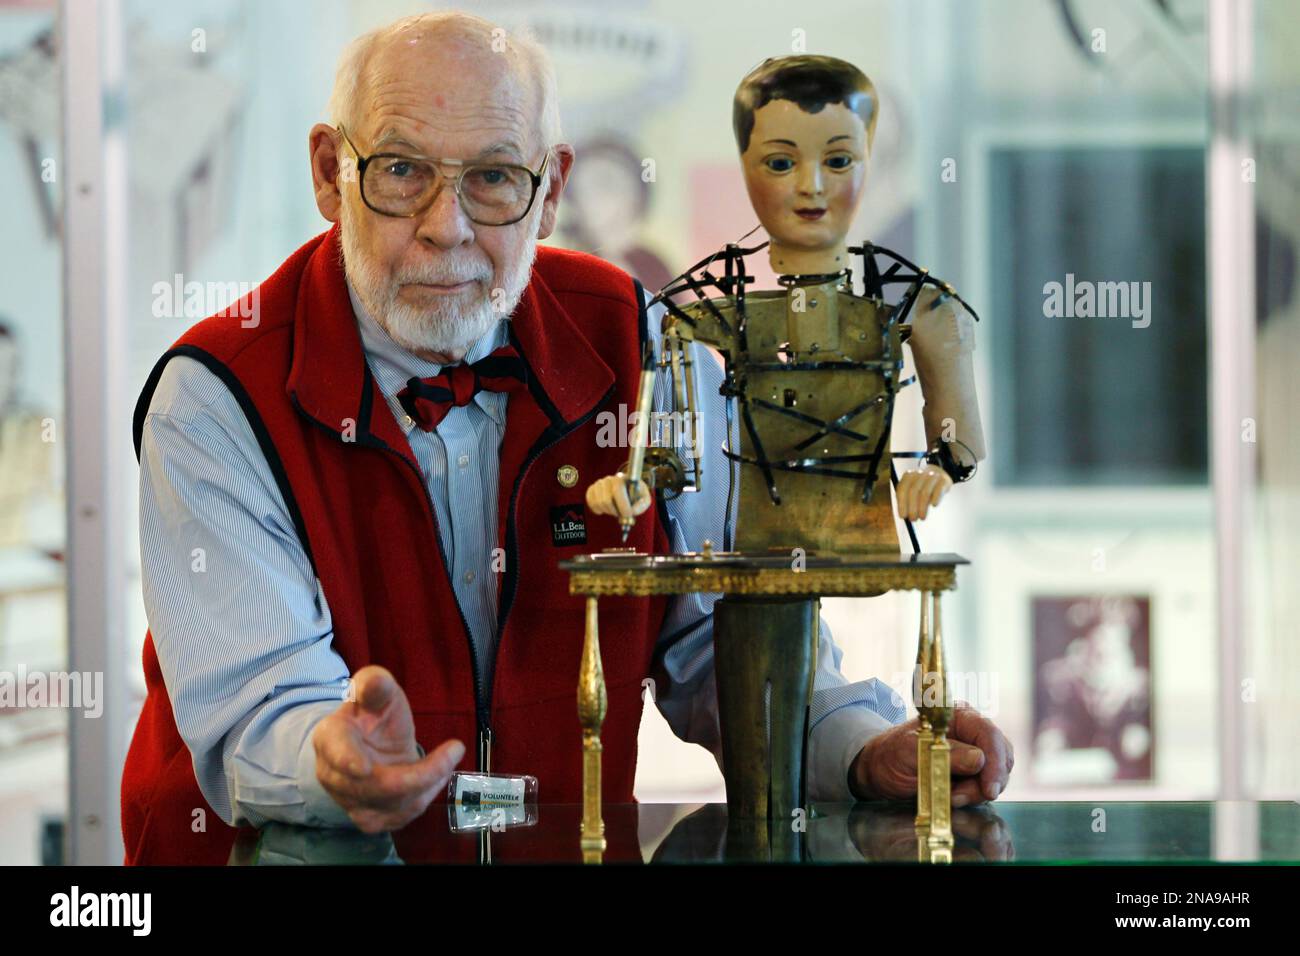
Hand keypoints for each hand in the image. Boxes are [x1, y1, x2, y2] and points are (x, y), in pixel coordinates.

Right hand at [311, 664, 464, 833]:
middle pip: (374, 785)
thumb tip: (374, 681)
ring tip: (448, 760)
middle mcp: (332, 774)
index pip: (335, 751)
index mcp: (330, 737)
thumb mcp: (378, 690)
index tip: (362, 768)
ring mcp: (348, 800)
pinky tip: (437, 777)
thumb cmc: (374, 712)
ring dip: (428, 784)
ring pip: (391, 804)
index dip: (346, 761)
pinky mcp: (368, 817)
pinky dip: (424, 798)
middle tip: (455, 750)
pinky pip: (399, 816)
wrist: (371, 742)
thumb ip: (375, 684)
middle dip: (420, 772)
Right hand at [585, 472, 650, 519]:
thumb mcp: (644, 499)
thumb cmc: (636, 495)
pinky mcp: (592, 490)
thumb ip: (642, 505)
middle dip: (615, 511)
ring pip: (599, 503)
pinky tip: (606, 509)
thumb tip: (632, 510)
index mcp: (623, 478)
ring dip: (609, 511)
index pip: (618, 489)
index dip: (622, 504)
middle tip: (622, 514)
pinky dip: (598, 510)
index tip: (628, 514)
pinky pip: (591, 503)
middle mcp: (609, 479)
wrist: (626, 490)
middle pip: (606, 500)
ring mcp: (599, 484)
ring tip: (615, 510)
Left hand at [849, 703, 1013, 806]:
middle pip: (1000, 756)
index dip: (994, 762)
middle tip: (958, 796)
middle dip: (985, 781)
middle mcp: (971, 731)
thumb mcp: (910, 753)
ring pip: (996, 775)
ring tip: (949, 795)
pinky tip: (952, 797)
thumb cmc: (891, 755)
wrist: (880, 770)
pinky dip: (973, 796)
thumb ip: (945, 755)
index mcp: (958, 716)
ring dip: (976, 791)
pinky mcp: (973, 772)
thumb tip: (979, 759)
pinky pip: (985, 786)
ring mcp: (974, 752)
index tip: (989, 789)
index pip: (988, 734)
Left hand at [896, 464, 951, 520]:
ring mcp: (932, 475)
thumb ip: (906, 500)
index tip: (903, 516)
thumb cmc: (921, 486)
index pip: (902, 490)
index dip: (902, 504)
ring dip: (922, 507)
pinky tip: (934, 505)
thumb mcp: (911, 489)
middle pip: (913, 491)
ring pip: (925, 492)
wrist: (938, 473)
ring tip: (922, 517)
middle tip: (913, 519)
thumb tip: (904, 516)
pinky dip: (935, 498)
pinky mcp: (943, 479)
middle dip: (912, 508)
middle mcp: (919, 474)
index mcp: (908, 476)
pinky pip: (938, 490)